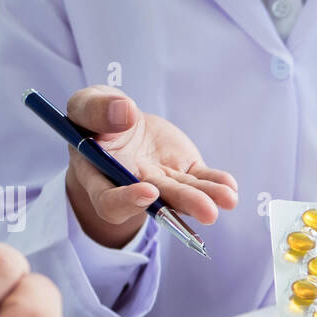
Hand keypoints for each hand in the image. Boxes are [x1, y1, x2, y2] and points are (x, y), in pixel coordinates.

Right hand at [64, 86, 238, 247]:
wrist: (120, 121)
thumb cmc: (96, 116)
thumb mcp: (86, 105)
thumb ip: (96, 110)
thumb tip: (125, 113)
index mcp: (99, 177)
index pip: (109, 201)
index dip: (127, 201)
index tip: (148, 191)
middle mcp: (132, 188)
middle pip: (157, 203)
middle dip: (184, 204)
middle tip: (207, 210)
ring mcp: (161, 182)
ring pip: (183, 193)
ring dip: (207, 197)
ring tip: (228, 199)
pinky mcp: (182, 172)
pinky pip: (200, 180)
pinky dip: (216, 183)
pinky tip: (230, 187)